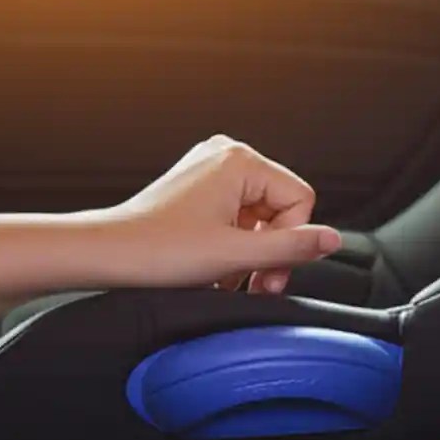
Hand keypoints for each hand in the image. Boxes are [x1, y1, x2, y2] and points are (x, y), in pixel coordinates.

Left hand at [107, 135, 340, 293]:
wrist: (107, 253)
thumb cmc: (158, 250)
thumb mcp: (236, 254)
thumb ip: (291, 247)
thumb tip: (332, 239)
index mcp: (240, 160)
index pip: (299, 200)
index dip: (289, 243)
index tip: (267, 275)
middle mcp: (226, 155)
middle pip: (280, 207)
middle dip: (270, 251)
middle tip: (254, 284)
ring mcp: (209, 169)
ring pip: (258, 215)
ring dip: (249, 252)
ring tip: (226, 278)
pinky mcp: (197, 186)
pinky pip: (235, 214)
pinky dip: (231, 244)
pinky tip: (214, 266)